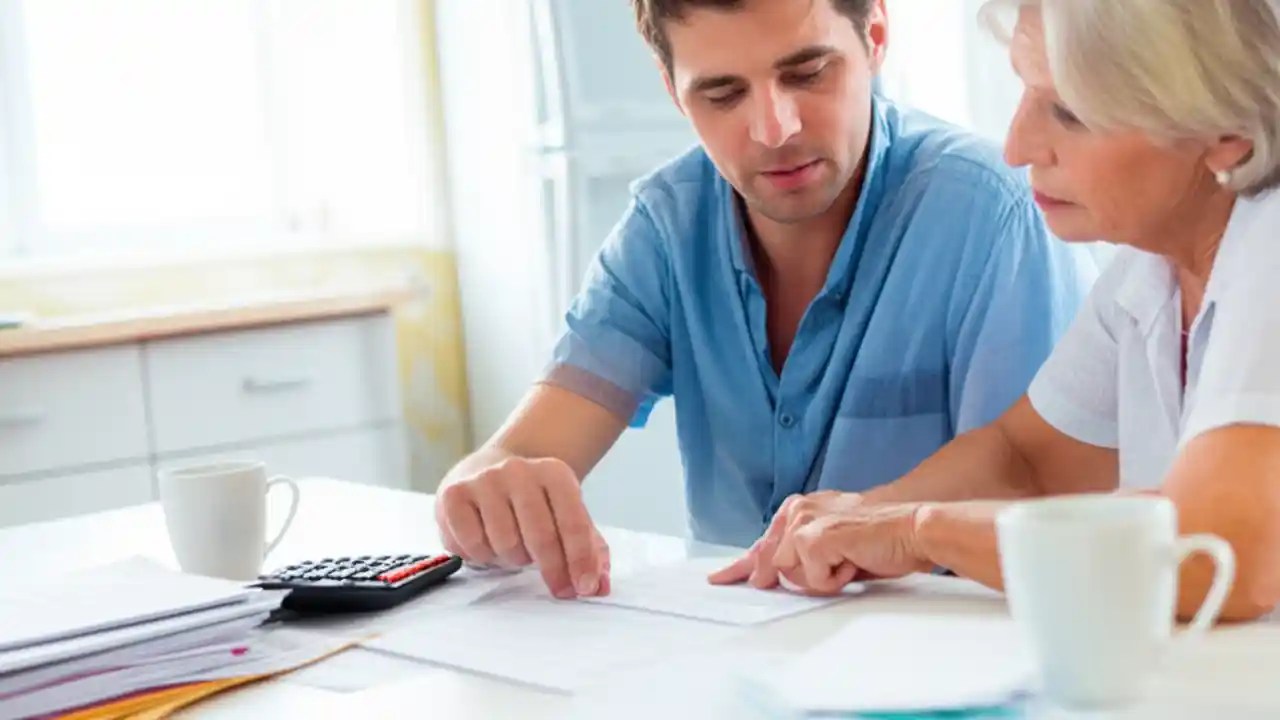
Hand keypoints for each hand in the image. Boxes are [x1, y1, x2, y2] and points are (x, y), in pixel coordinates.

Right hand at [436, 457, 609, 598]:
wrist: (488, 469)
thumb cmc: (533, 502)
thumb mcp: (566, 515)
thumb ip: (589, 551)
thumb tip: (599, 587)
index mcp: (554, 472)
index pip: (574, 523)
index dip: (580, 561)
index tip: (584, 588)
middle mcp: (518, 470)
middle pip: (540, 537)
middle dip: (551, 568)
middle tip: (557, 585)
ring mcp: (483, 480)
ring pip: (504, 545)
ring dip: (513, 559)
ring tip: (514, 547)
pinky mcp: (453, 495)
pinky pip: (471, 545)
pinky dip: (481, 556)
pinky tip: (486, 542)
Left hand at [708, 491, 864, 590]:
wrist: (913, 529)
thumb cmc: (878, 540)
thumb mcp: (832, 546)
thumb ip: (800, 556)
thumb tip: (769, 577)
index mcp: (798, 508)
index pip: (763, 543)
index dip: (742, 566)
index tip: (720, 579)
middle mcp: (796, 510)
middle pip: (775, 566)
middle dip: (803, 576)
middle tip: (840, 565)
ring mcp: (804, 522)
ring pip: (790, 574)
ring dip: (823, 578)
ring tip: (850, 560)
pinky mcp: (814, 538)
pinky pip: (811, 579)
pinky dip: (833, 579)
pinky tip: (852, 562)